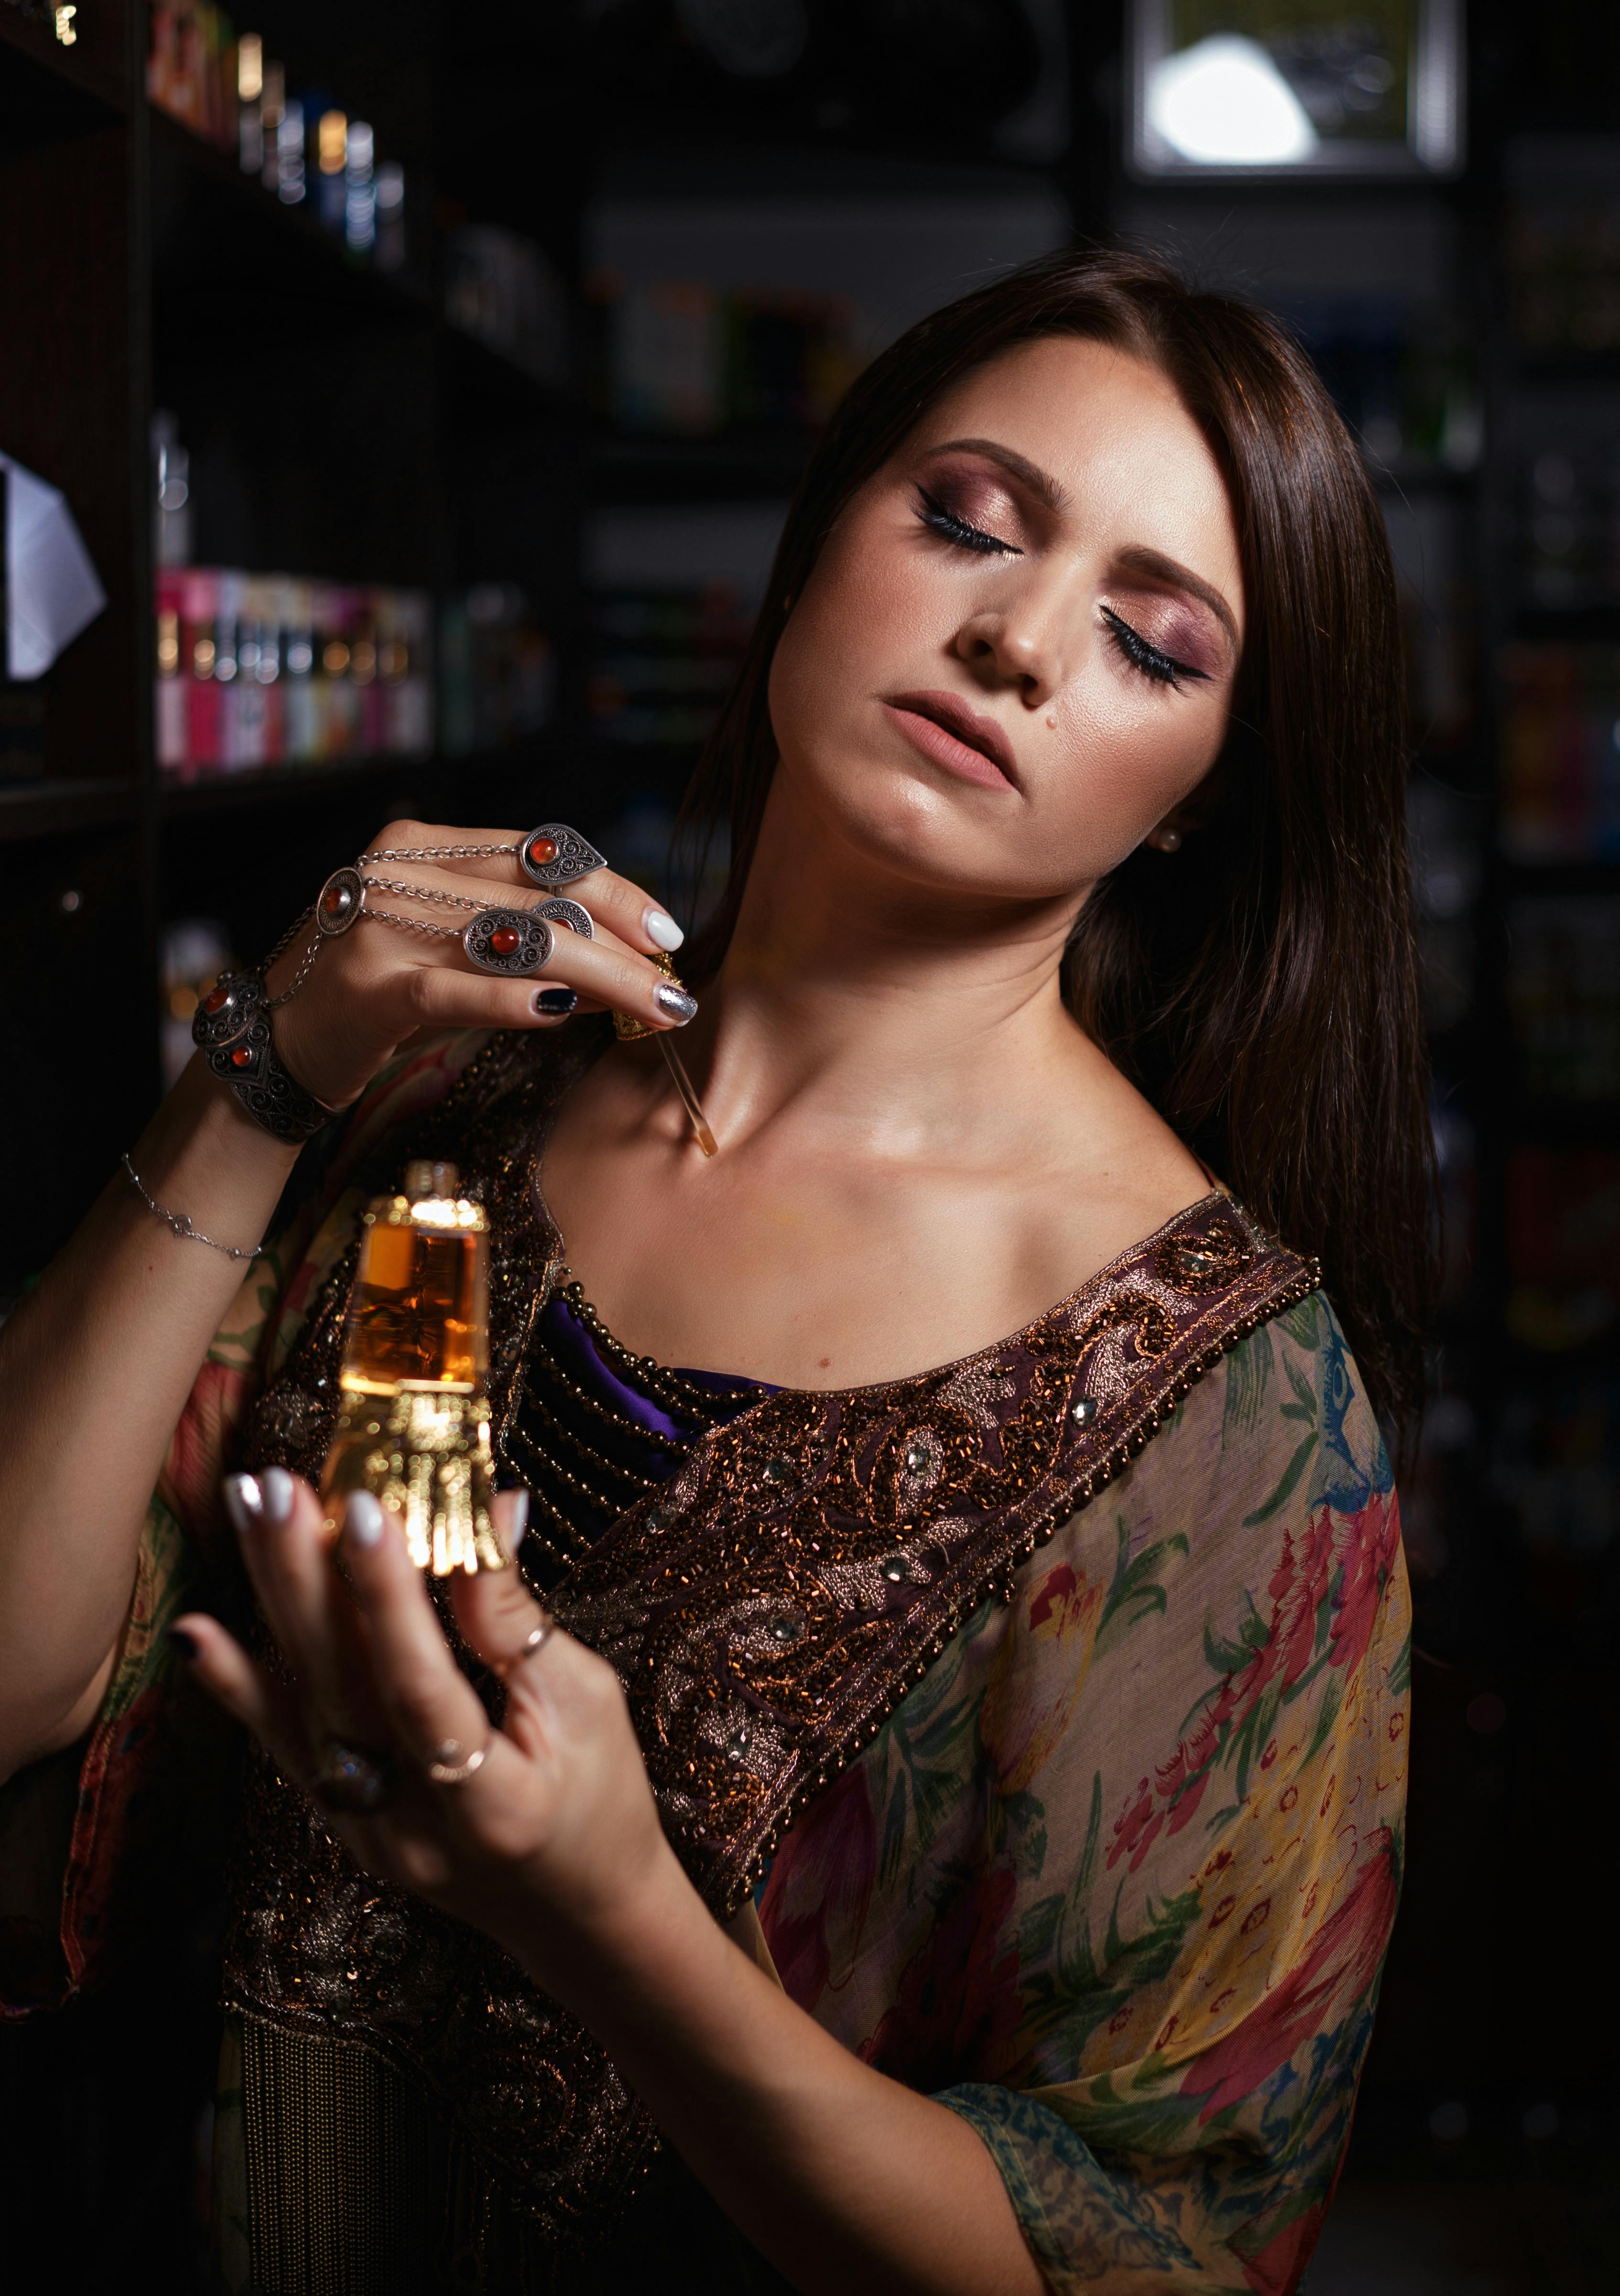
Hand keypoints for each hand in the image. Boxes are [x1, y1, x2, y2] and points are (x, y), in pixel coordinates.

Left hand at [175, 1471, 673, 1977]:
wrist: (577, 1911)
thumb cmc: (601, 1797)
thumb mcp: (586, 1704)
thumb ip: (518, 1621)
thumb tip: (488, 1509)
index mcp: (496, 1806)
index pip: (423, 1691)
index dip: (390, 1600)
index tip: (365, 1506)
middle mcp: (414, 1831)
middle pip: (343, 1692)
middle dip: (305, 1578)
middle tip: (275, 1487)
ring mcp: (367, 1834)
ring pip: (305, 1706)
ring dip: (273, 1600)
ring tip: (249, 1508)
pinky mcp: (342, 1824)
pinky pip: (285, 1746)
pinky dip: (238, 1685)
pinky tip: (195, 1631)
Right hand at [261, 819, 694, 1111]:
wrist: (277, 1042)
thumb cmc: (378, 994)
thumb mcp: (451, 950)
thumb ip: (523, 943)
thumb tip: (625, 963)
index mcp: (419, 842)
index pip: (538, 856)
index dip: (612, 891)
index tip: (665, 932)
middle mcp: (396, 871)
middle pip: (536, 900)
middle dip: (619, 947)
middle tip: (675, 987)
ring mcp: (376, 925)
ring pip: (511, 941)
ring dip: (596, 978)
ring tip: (650, 1008)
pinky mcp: (366, 986)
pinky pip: (453, 989)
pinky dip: (512, 1001)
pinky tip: (562, 1014)